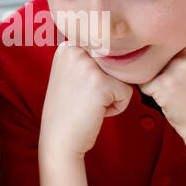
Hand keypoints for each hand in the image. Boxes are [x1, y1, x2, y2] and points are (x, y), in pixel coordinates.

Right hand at [40, 40, 132, 158]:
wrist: (58, 141)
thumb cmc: (69, 111)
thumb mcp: (71, 75)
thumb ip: (89, 59)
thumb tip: (118, 44)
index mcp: (67, 46)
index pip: (105, 54)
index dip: (99, 77)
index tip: (78, 91)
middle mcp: (75, 50)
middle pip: (115, 64)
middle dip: (107, 85)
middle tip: (83, 100)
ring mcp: (87, 65)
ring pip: (122, 77)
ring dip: (112, 95)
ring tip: (90, 105)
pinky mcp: (101, 83)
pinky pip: (127, 93)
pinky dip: (117, 107)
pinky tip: (95, 113)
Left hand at [139, 26, 185, 142]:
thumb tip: (151, 25)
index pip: (170, 31)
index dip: (172, 48)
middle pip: (159, 46)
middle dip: (164, 62)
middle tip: (184, 79)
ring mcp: (181, 65)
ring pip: (151, 62)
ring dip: (158, 76)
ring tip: (178, 88)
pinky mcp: (166, 84)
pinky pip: (145, 81)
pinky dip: (153, 90)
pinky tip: (171, 97)